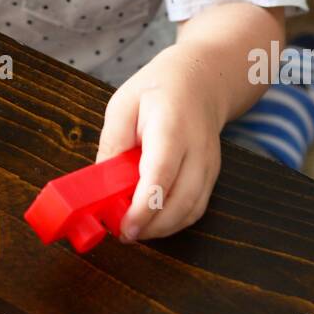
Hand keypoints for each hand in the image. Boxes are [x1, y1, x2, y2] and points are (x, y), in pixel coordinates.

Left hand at [97, 45, 223, 241]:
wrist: (201, 80)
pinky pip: (196, 208)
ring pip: (191, 211)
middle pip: (181, 201)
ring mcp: (209, 165)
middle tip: (122, 233)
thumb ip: (113, 142)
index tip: (123, 226)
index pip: (161, 174)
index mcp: (171, 128)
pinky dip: (174, 221)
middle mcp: (197, 150)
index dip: (143, 207)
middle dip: (151, 226)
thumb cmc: (158, 89)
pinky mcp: (211, 176)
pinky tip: (153, 221)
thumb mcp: (123, 104)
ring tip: (134, 229)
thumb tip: (101, 182)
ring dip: (162, 229)